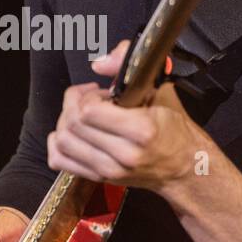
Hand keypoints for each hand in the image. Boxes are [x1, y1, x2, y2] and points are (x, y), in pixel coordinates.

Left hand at [46, 38, 198, 196]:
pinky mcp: (99, 178)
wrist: (184, 167)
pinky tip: (72, 133)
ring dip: (66, 121)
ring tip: (83, 116)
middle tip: (91, 100)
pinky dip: (57, 144)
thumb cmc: (173, 128)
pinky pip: (59, 160)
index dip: (88, 95)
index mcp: (141, 131)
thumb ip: (128, 65)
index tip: (101, 93)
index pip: (88, 111)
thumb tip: (99, 63)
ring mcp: (109, 170)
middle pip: (72, 124)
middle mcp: (123, 154)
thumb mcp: (159, 89)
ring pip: (63, 141)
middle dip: (75, 104)